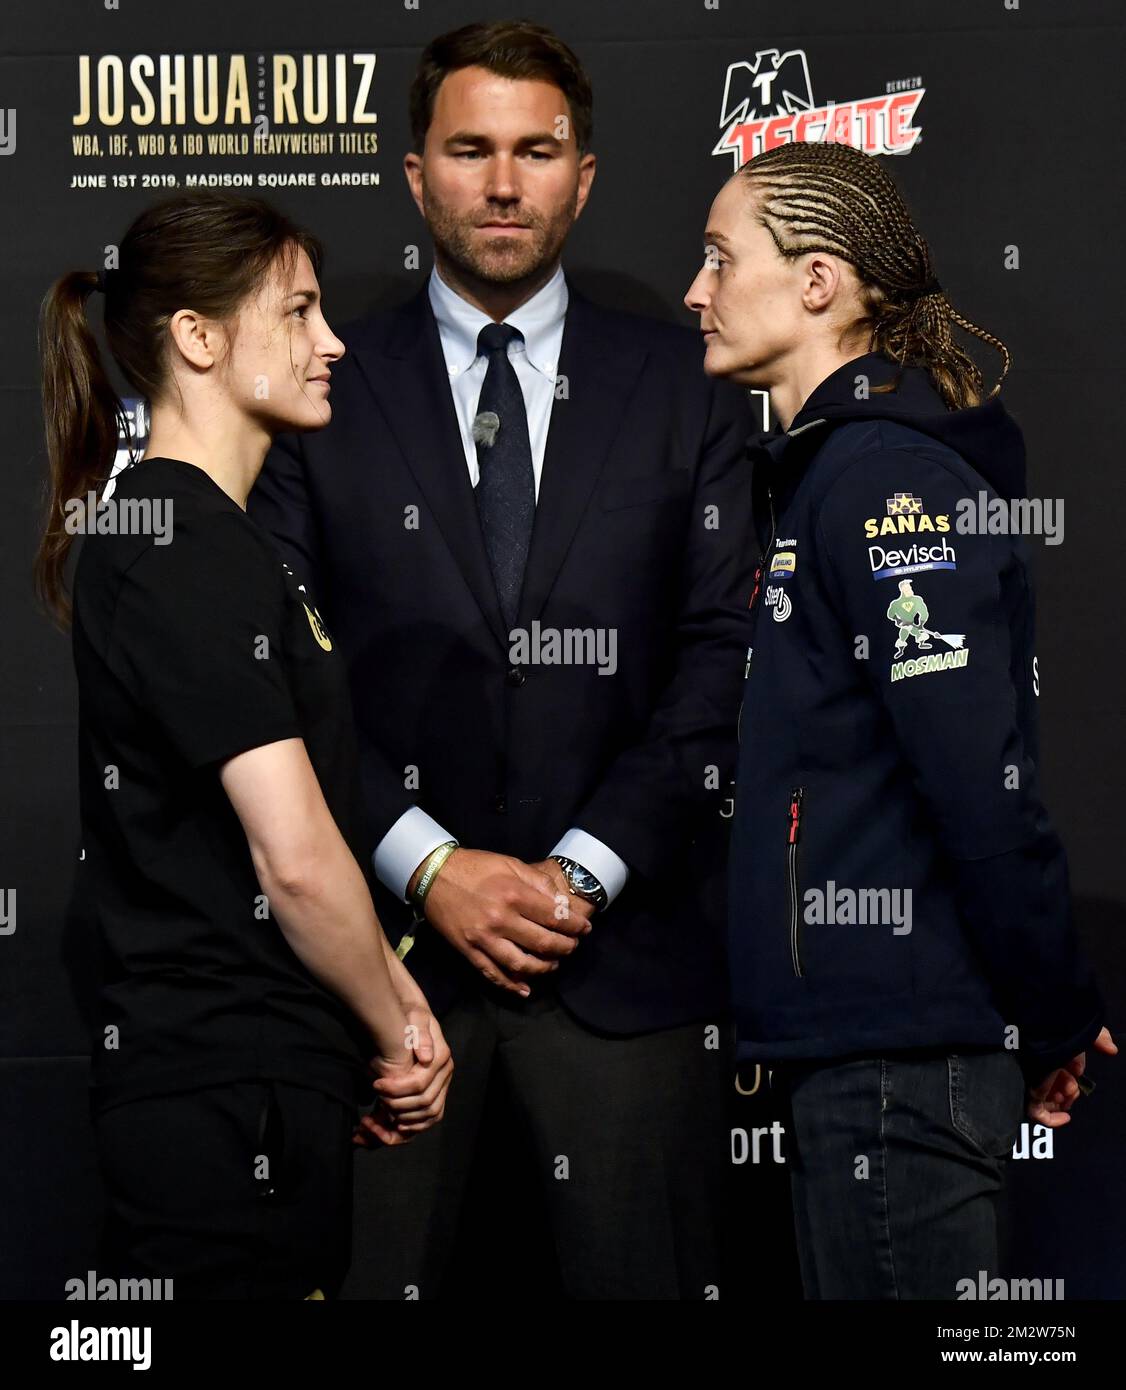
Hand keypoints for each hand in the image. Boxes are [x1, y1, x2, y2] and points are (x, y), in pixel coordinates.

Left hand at [354, 1008, 453, 1147]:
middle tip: (376, 1098)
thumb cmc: (411, 1018)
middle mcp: (445, 1076)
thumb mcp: (414, 1018)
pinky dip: (410, 1128)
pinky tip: (391, 1126)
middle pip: (425, 1103)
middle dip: (396, 1105)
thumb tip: (425, 1058)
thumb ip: (419, 1035)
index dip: (397, 1089)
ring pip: (428, 1116)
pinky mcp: (435, 1096)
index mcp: (441, 1059)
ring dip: (403, 1120)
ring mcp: (441, 1087)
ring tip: (378, 1116)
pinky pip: (427, 1120)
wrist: (413, 1021)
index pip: (420, 1084)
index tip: (376, 1084)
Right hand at [418, 847, 590, 996]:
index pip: (554, 917)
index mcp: (514, 895)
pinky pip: (493, 974)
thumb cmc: (475, 867)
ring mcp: (483, 939)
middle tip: (572, 946)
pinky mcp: (469, 951)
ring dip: (543, 968)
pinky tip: (525, 989)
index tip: (584, 929)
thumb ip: (539, 882)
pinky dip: (511, 985)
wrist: (434, 875)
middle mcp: (500, 920)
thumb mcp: (511, 864)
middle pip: (543, 943)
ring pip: (521, 965)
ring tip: (554, 964)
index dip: (574, 926)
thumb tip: (561, 903)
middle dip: (564, 948)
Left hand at [1026, 1026, 1117, 1127]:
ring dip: (1065, 1100)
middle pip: (1057, 1086)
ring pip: (1050, 1099)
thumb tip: (1112, 1050)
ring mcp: (1031, 1080)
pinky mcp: (1025, 1092)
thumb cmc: (1052, 1026)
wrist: (1029, 1025)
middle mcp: (1038, 1066)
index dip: (1074, 1072)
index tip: (1076, 1070)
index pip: (1064, 1070)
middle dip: (1070, 1089)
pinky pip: (1037, 1112)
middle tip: (1071, 1085)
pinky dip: (1051, 1119)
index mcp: (1049, 1052)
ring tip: (1067, 1093)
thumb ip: (1097, 1038)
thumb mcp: (1077, 1031)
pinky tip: (1065, 1118)